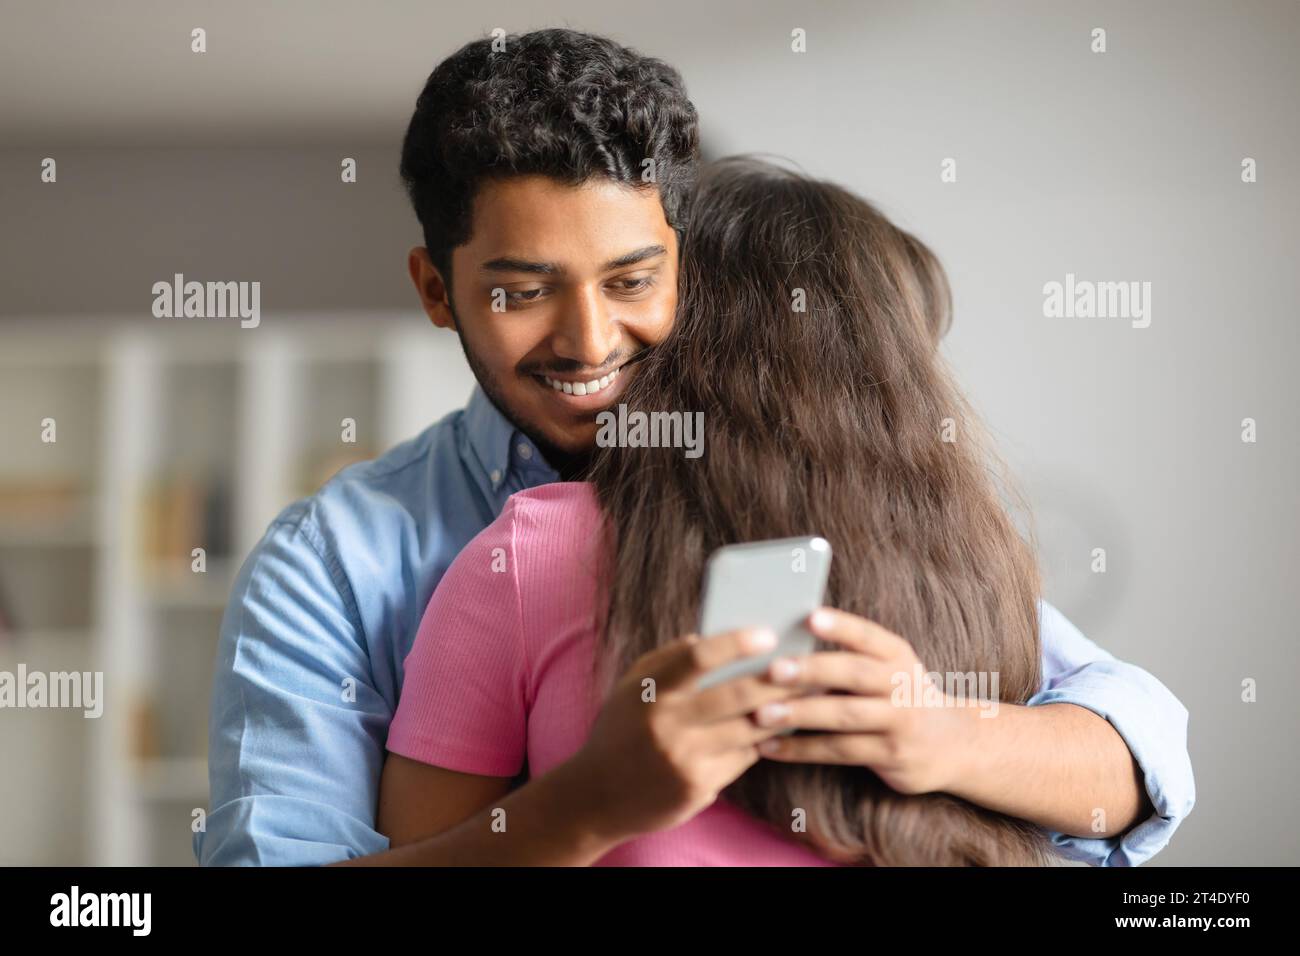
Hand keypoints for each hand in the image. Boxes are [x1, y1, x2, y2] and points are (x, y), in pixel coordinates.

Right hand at [566, 628, 802, 843]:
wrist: (596, 797)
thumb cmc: (619, 732)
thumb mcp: (630, 688)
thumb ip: (666, 660)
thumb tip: (706, 638)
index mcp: (650, 693)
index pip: (697, 659)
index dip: (735, 643)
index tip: (767, 634)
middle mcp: (667, 726)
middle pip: (736, 696)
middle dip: (777, 679)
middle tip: (806, 666)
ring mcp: (685, 760)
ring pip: (747, 729)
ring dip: (779, 711)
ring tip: (804, 694)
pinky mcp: (698, 788)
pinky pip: (742, 759)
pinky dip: (756, 743)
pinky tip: (771, 729)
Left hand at [750, 607, 973, 794]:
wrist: (954, 743)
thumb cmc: (899, 695)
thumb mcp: (888, 667)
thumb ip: (849, 655)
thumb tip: (781, 642)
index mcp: (896, 655)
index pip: (868, 635)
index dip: (840, 626)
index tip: (808, 617)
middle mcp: (901, 685)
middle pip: (855, 674)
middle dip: (812, 671)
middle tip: (772, 670)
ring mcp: (899, 722)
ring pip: (845, 716)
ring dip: (801, 714)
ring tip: (760, 714)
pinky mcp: (891, 756)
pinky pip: (840, 752)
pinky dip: (801, 749)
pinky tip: (770, 746)